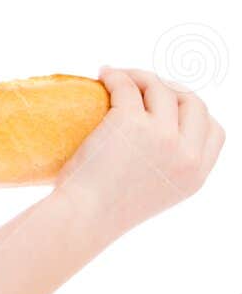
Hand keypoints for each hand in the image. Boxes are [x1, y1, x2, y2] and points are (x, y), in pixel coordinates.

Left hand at [52, 66, 223, 239]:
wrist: (81, 218)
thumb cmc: (101, 213)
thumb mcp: (149, 195)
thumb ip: (164, 170)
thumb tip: (154, 141)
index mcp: (195, 175)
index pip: (213, 131)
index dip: (193, 113)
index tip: (169, 107)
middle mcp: (186, 154)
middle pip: (192, 102)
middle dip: (170, 88)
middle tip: (143, 86)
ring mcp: (161, 135)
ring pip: (160, 88)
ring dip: (140, 76)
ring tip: (118, 76)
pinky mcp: (130, 122)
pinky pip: (127, 86)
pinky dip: (116, 76)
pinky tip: (104, 75)